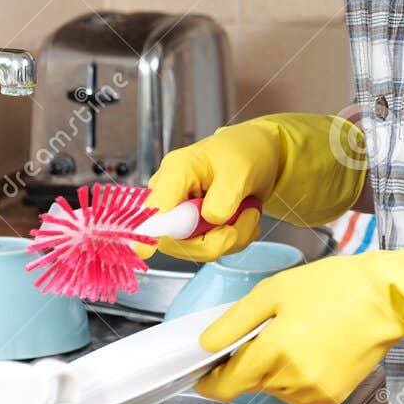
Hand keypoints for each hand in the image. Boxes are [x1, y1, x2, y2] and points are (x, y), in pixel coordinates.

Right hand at [139, 113, 368, 262]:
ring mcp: (181, 214)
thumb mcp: (241, 169)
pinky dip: (235, 239)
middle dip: (218, 238)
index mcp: (176, 172)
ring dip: (233, 237)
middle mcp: (172, 195)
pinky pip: (211, 248)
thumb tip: (210, 220)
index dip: (147, 233)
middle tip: (248, 215)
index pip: (153, 209)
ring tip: (250, 211)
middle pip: (176, 240)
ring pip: (199, 249)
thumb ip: (224, 196)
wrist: (259, 155)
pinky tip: (245, 219)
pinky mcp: (194, 228)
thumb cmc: (245, 152)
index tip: (144, 251)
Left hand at [193, 233, 403, 403]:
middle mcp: (291, 380)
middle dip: (250, 363)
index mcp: (273, 352)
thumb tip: (204, 345)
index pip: (224, 386)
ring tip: (300, 335)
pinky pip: (299, 395)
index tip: (205, 372)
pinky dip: (298, 379)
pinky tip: (314, 351)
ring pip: (275, 390)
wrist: (386, 298)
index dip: (209, 381)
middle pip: (250, 385)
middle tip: (268, 331)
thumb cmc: (334, 286)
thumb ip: (234, 322)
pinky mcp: (331, 398)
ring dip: (275, 371)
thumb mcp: (275, 290)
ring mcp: (313, 393)